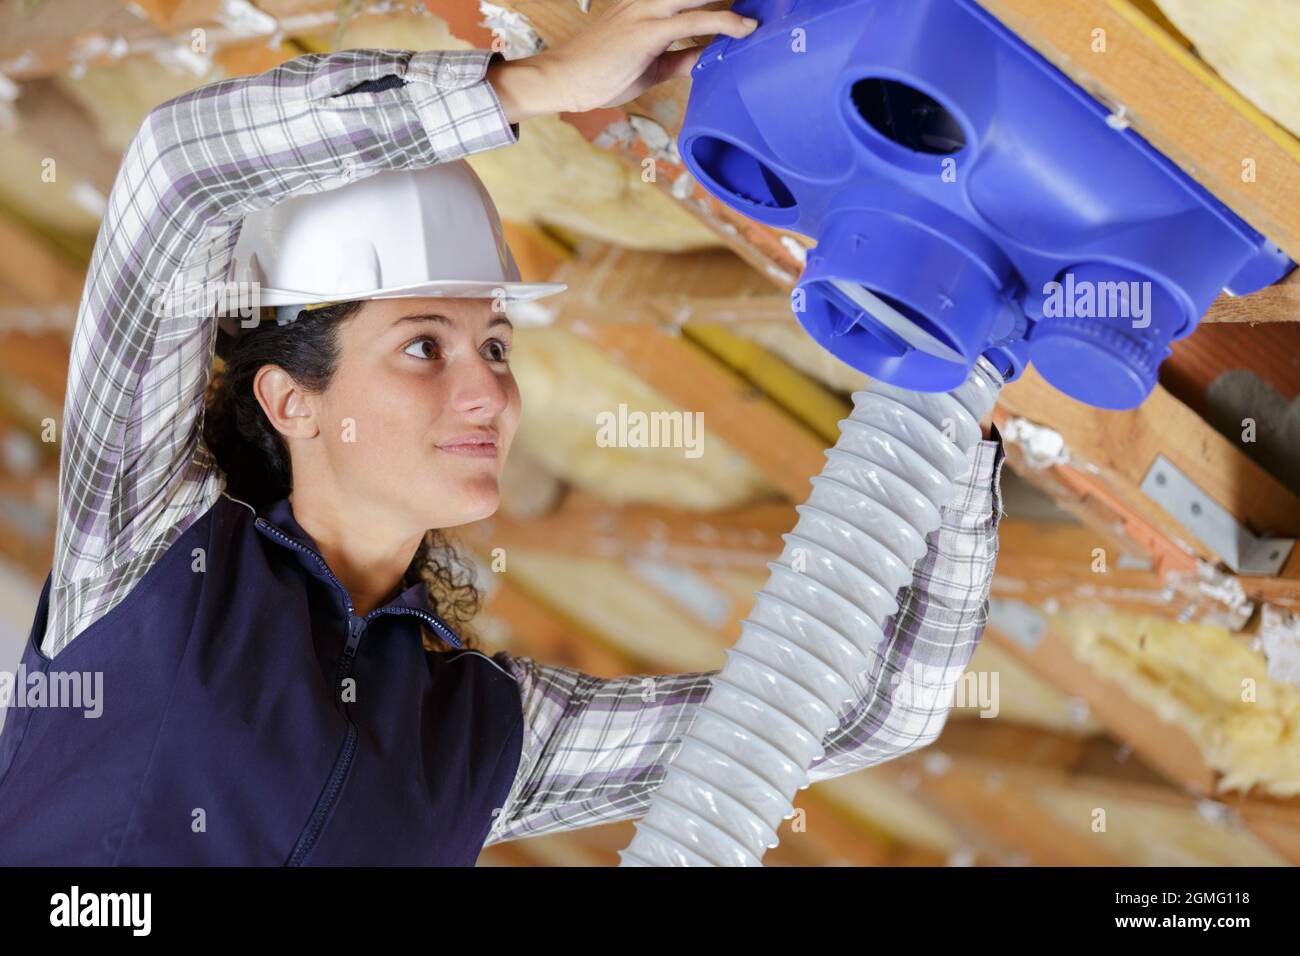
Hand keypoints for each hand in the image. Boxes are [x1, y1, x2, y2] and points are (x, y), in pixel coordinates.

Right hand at [486, 0, 758, 122]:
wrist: (565, 79)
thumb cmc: (602, 73)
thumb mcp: (651, 66)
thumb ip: (680, 57)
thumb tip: (707, 58)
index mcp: (648, 4)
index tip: (746, 3)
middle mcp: (649, 0)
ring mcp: (649, 12)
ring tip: (760, 5)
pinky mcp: (649, 31)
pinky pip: (695, 20)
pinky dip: (724, 22)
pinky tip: (745, 28)